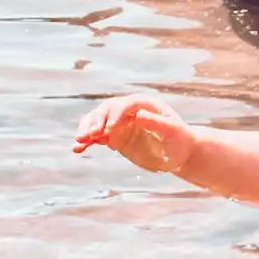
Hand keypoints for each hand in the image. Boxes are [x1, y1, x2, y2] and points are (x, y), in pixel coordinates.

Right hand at [72, 94, 196, 174]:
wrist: (180, 154)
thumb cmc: (180, 141)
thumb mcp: (173, 132)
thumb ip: (157, 123)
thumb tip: (139, 115)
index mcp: (144, 104)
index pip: (125, 105)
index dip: (116, 114)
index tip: (109, 128)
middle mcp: (128, 111)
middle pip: (107, 110)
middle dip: (97, 121)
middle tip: (92, 135)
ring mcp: (119, 124)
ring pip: (97, 122)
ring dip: (87, 130)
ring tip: (80, 141)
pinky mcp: (114, 137)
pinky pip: (96, 137)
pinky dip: (86, 142)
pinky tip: (77, 149)